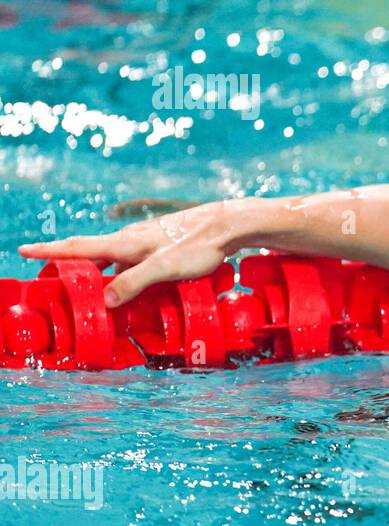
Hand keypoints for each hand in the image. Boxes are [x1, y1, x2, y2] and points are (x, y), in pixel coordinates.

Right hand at [19, 200, 249, 306]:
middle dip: (71, 263)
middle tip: (51, 274)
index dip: (50, 251)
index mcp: (125, 243)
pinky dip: (124, 271)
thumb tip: (103, 301)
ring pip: (116, 257)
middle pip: (94, 252)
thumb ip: (133, 282)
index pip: (79, 247)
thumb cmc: (199, 245)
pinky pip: (135, 260)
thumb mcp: (164, 268)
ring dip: (100, 270)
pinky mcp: (165, 244)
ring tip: (89, 285)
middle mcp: (132, 239)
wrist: (230, 225)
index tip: (22, 249)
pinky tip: (134, 282)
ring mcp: (149, 240)